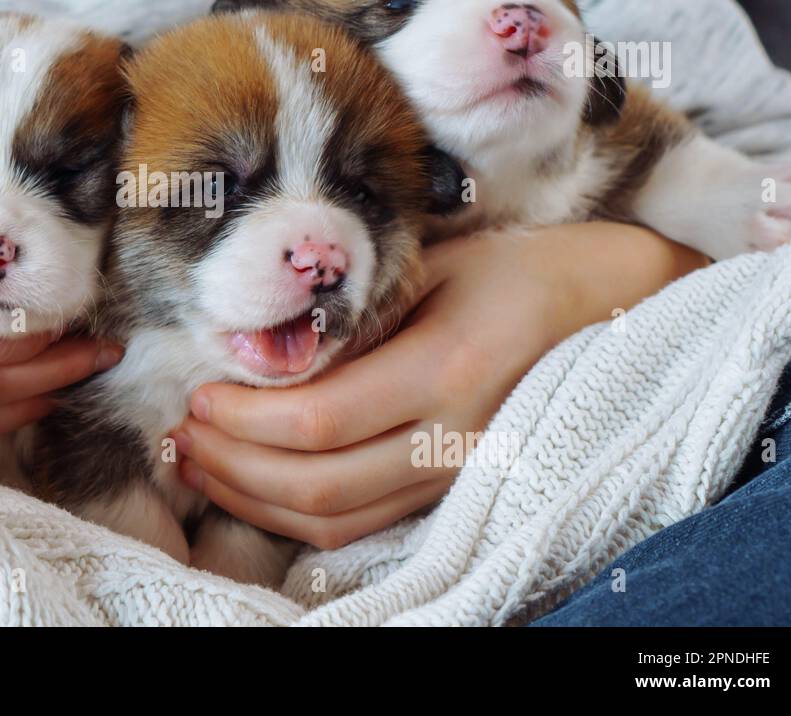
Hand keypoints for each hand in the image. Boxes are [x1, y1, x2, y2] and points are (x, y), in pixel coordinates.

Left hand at [171, 222, 706, 548]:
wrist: (609, 309)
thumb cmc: (515, 271)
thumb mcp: (435, 267)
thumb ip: (354, 310)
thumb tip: (261, 347)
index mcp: (447, 371)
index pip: (322, 422)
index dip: (246, 420)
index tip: (198, 394)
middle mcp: (454, 439)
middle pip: (319, 485)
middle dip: (233, 465)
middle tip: (181, 431)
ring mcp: (456, 475)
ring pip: (336, 519)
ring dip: (252, 498)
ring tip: (199, 461)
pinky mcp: (452, 490)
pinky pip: (361, 523)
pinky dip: (295, 513)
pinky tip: (253, 484)